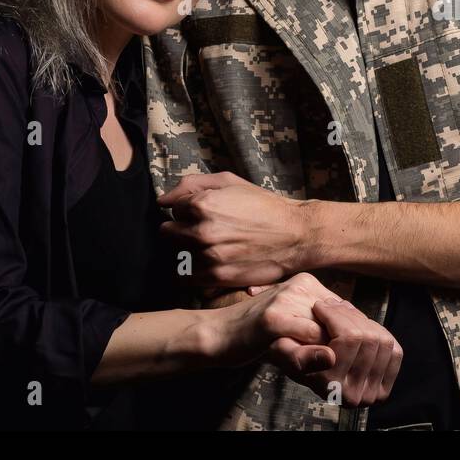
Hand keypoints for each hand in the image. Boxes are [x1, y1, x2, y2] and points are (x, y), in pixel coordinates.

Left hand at [159, 172, 314, 287]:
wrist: (297, 235)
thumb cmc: (265, 206)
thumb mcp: (231, 182)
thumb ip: (192, 184)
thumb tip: (162, 200)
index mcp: (203, 204)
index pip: (173, 208)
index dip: (187, 209)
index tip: (202, 214)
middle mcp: (202, 231)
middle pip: (168, 233)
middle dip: (181, 230)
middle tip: (202, 231)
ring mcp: (208, 256)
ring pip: (177, 255)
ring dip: (188, 252)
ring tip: (209, 247)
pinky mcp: (217, 277)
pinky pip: (186, 277)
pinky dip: (192, 272)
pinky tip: (208, 263)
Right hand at [207, 272, 401, 406]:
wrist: (216, 335)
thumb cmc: (257, 336)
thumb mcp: (296, 332)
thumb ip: (323, 330)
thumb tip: (356, 336)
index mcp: (308, 283)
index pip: (348, 309)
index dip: (354, 336)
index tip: (352, 357)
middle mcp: (301, 285)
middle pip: (343, 319)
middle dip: (346, 347)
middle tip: (340, 368)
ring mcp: (286, 299)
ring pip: (330, 330)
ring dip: (332, 354)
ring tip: (326, 370)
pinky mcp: (273, 319)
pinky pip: (309, 338)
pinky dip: (313, 356)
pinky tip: (308, 364)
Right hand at [301, 298, 402, 407]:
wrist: (308, 376)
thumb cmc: (293, 356)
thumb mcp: (283, 352)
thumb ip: (298, 355)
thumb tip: (330, 356)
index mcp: (331, 389)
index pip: (349, 338)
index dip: (336, 314)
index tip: (320, 304)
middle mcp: (355, 396)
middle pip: (368, 338)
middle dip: (350, 314)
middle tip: (333, 304)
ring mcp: (373, 394)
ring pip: (382, 341)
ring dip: (364, 321)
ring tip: (345, 313)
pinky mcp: (384, 388)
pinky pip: (394, 350)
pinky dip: (380, 334)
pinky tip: (360, 327)